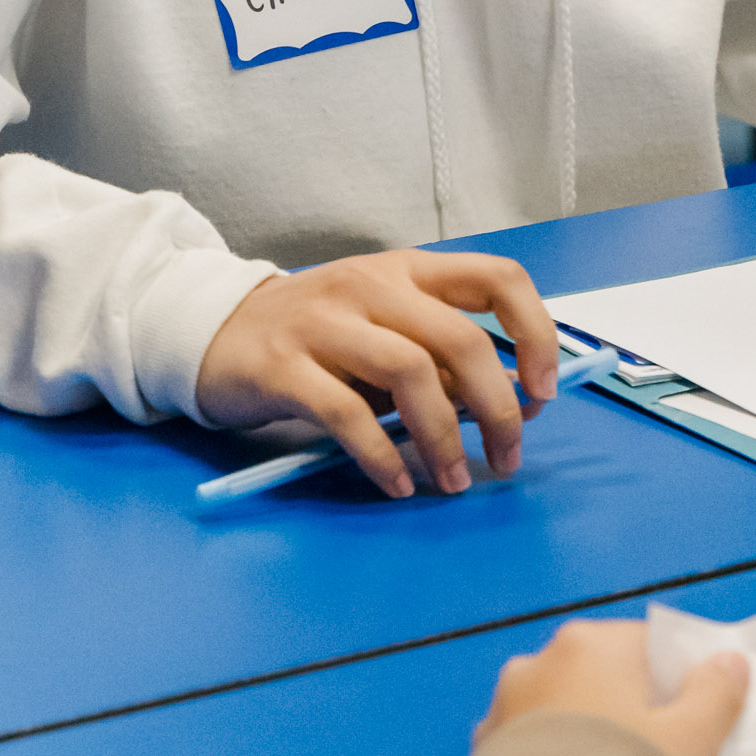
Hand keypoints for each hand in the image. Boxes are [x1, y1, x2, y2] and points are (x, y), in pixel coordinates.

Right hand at [196, 249, 557, 497]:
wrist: (212, 330)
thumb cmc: (316, 338)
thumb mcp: (382, 332)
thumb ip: (436, 359)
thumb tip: (504, 405)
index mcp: (407, 271)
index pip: (497, 278)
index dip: (535, 333)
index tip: (543, 391)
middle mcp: (370, 285)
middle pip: (459, 339)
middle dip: (497, 407)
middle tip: (507, 456)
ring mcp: (324, 321)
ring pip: (410, 372)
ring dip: (444, 437)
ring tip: (453, 481)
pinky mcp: (282, 365)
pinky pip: (347, 414)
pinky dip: (382, 455)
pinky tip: (398, 484)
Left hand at [479, 620, 750, 755]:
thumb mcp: (694, 737)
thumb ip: (717, 691)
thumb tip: (727, 663)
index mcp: (591, 644)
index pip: (648, 646)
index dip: (677, 681)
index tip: (693, 719)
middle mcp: (538, 661)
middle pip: (601, 675)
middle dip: (627, 707)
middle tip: (658, 755)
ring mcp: (503, 706)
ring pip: (563, 710)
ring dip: (585, 733)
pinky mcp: (482, 750)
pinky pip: (532, 746)